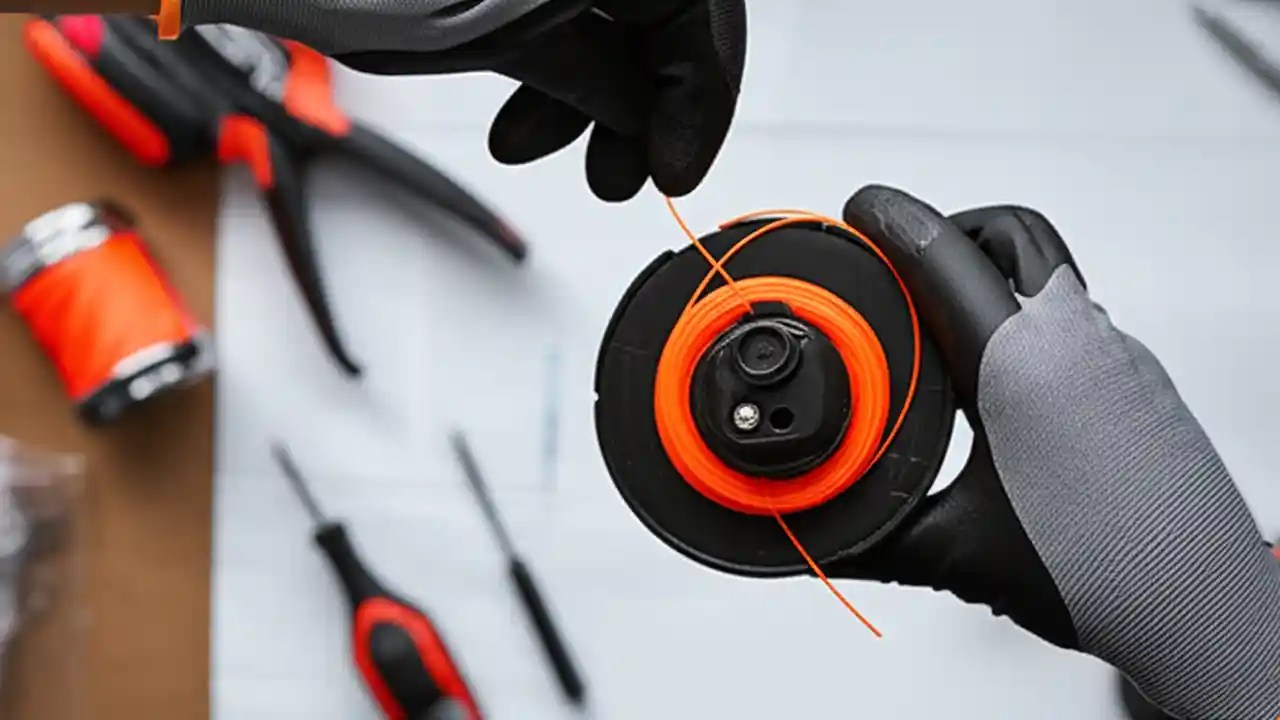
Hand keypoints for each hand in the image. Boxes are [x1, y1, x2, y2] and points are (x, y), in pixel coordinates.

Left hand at [181, 0, 746, 200]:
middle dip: (642, 98)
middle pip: (662, 5)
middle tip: (618, 174)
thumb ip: (595, 75)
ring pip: (609, 5)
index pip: (698, 7)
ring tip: (540, 150)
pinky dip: (550, 53)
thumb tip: (651, 122)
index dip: (699, 99)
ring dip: (591, 86)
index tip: (671, 172)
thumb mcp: (487, 35)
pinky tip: (519, 109)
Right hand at [835, 185, 1279, 719]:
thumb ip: (872, 539)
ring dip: (990, 279)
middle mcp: (1075, 343)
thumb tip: (817, 536)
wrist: (1205, 607)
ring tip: (941, 329)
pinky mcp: (1138, 383)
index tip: (859, 211)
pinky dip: (1024, 325)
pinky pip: (1073, 322)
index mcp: (1019, 366)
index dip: (888, 221)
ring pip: (1047, 275)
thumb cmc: (1108, 575)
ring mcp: (1117, 357)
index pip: (940, 254)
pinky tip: (997, 388)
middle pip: (1007, 233)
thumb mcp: (956, 554)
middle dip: (948, 233)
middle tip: (903, 265)